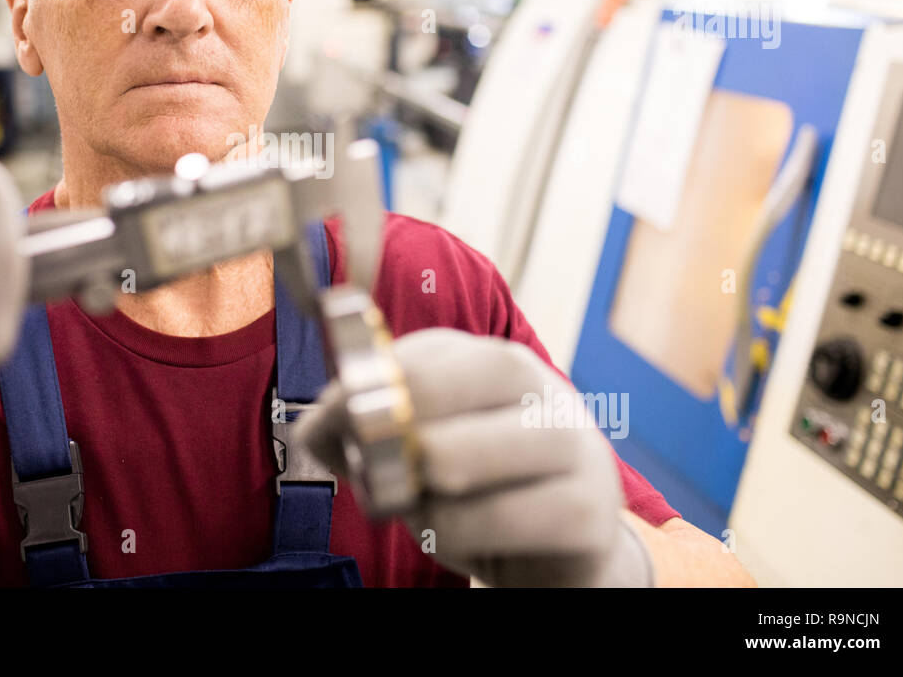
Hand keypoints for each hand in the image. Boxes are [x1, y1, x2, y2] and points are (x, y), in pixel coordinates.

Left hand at [295, 327, 652, 586]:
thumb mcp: (421, 449)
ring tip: (422, 511)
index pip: (429, 351)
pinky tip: (456, 536)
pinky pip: (497, 521)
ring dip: (420, 496)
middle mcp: (544, 391)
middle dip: (396, 430)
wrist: (563, 551)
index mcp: (500, 363)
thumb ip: (364, 429)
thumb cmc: (482, 490)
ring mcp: (574, 448)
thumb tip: (314, 427)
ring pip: (459, 459)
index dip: (366, 382)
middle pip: (454, 384)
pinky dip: (455, 534)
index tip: (329, 415)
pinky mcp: (587, 513)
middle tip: (379, 471)